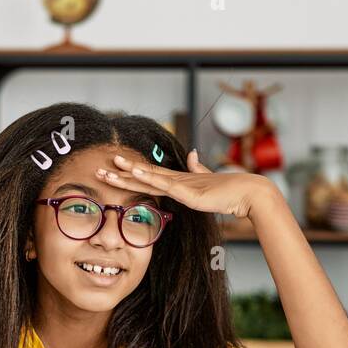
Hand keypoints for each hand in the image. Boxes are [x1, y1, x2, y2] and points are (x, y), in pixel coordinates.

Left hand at [96, 150, 271, 218]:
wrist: (248, 194)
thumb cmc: (231, 191)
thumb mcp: (209, 180)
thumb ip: (199, 169)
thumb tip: (194, 154)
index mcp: (180, 181)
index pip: (149, 177)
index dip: (130, 173)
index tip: (113, 170)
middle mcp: (178, 180)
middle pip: (143, 175)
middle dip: (121, 173)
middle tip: (99, 169)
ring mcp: (182, 185)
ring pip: (149, 177)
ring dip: (129, 172)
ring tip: (110, 167)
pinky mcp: (188, 192)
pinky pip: (164, 184)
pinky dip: (149, 177)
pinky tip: (135, 172)